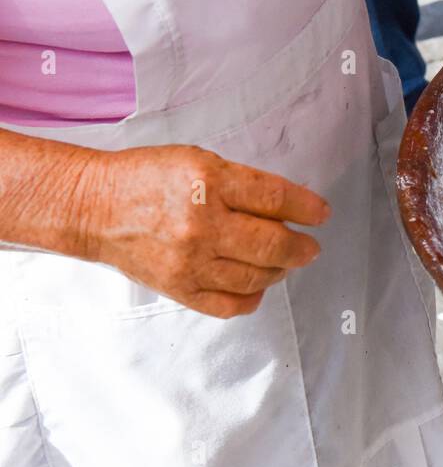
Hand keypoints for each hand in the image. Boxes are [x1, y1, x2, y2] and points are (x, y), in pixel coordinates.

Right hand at [78, 146, 330, 317]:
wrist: (96, 208)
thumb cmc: (148, 178)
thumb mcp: (201, 162)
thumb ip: (243, 185)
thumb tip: (289, 209)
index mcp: (210, 182)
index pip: (276, 198)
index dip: (308, 208)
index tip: (321, 214)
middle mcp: (202, 223)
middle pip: (273, 244)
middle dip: (302, 248)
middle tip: (310, 247)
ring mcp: (190, 260)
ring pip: (257, 277)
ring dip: (280, 271)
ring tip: (283, 262)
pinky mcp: (179, 288)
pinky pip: (230, 304)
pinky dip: (252, 297)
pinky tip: (257, 285)